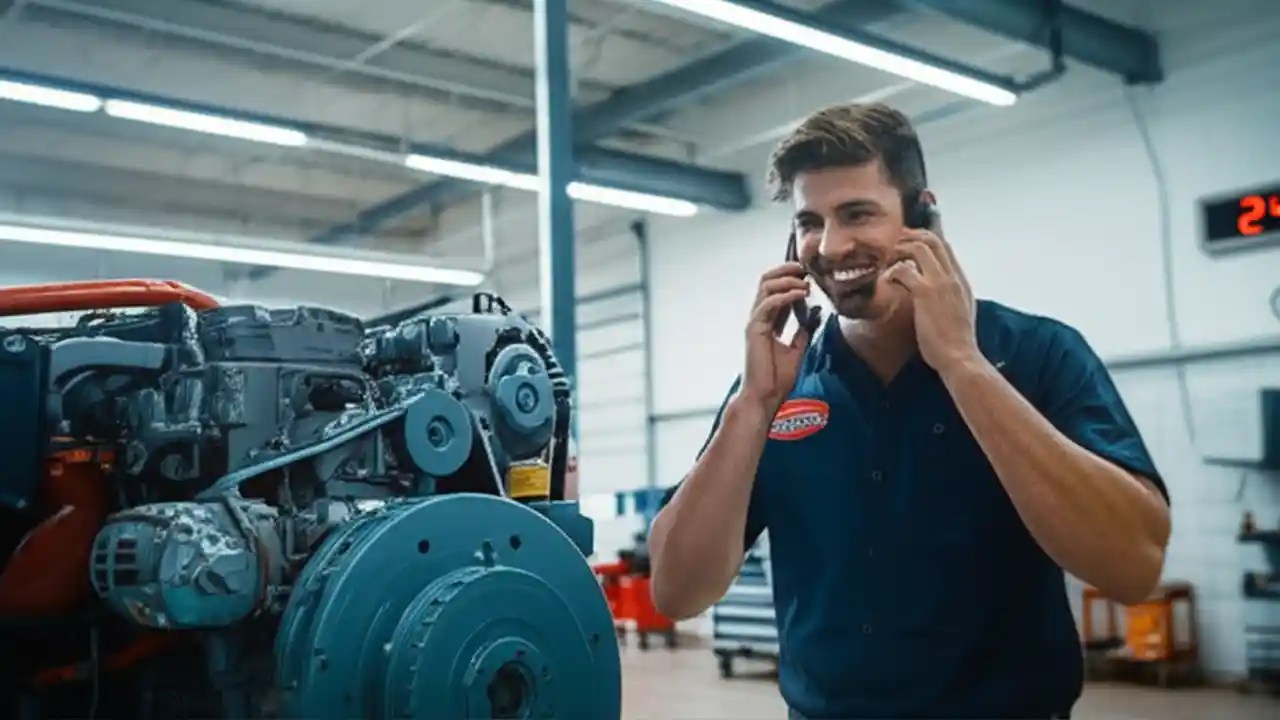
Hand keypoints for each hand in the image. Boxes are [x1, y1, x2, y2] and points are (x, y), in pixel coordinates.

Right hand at [741, 262, 812, 411]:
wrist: (767, 397)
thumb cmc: (778, 378)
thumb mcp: (798, 348)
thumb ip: (804, 330)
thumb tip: (815, 313)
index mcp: (769, 321)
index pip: (776, 289)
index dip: (792, 277)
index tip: (810, 274)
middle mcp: (760, 317)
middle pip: (767, 281)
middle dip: (787, 270)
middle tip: (806, 269)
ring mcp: (755, 321)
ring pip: (766, 286)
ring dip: (787, 280)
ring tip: (805, 283)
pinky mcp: (754, 329)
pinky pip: (768, 304)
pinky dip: (784, 295)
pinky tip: (800, 294)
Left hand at [883, 211, 980, 375]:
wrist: (960, 358)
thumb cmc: (956, 344)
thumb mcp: (959, 314)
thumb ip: (950, 300)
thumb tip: (938, 297)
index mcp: (961, 282)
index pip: (945, 247)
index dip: (925, 238)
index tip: (907, 241)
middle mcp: (953, 277)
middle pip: (933, 240)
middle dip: (910, 236)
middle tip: (892, 243)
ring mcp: (941, 283)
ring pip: (919, 248)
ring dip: (899, 249)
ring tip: (885, 259)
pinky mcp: (926, 293)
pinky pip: (904, 270)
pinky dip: (891, 271)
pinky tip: (885, 281)